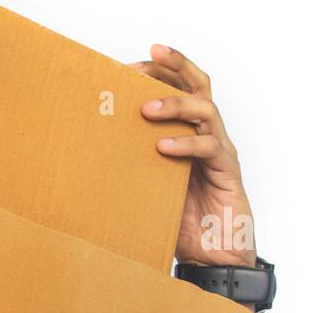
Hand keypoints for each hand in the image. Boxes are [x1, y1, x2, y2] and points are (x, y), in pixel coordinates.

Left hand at [126, 44, 256, 267]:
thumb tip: (85, 159)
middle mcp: (207, 135)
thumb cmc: (181, 222)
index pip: (179, 89)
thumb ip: (131, 168)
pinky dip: (186, 143)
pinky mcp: (227, 171)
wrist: (213, 256)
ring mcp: (220, 150)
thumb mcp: (148, 188)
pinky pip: (209, 147)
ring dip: (175, 103)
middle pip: (199, 85)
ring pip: (205, 109)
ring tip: (145, 108)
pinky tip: (162, 147)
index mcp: (188, 134)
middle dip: (175, 65)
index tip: (126, 65)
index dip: (158, 73)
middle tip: (150, 55)